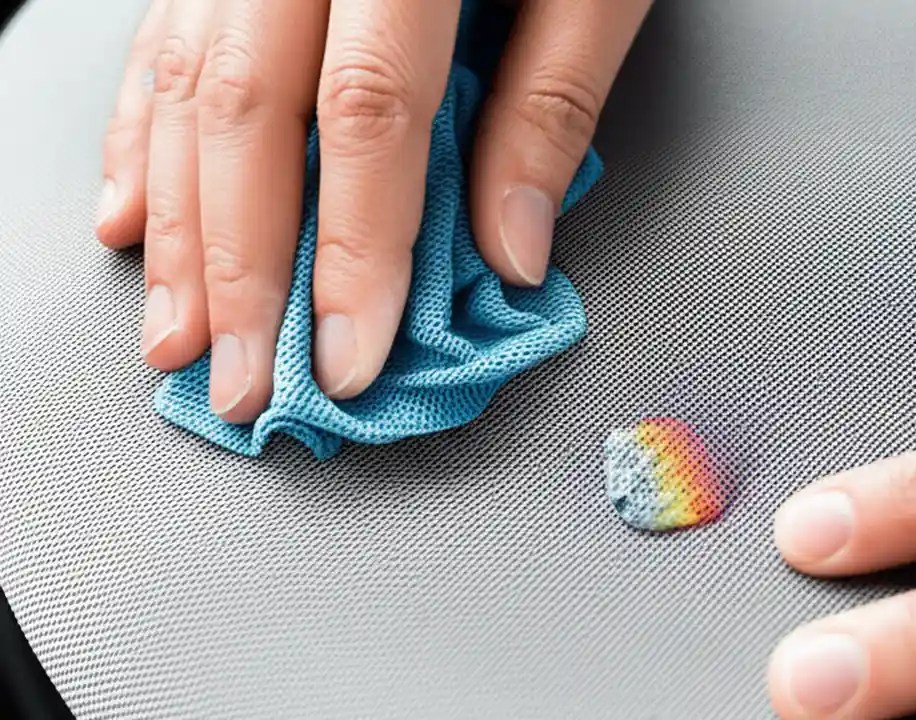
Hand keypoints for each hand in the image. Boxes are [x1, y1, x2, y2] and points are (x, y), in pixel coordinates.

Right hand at [97, 0, 649, 421]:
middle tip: (241, 379)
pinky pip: (162, 50)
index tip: (352, 353)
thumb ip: (549, 107)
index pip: (364, 116)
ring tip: (178, 333)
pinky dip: (142, 143)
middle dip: (242, 269)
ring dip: (178, 229)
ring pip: (186, 92)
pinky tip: (132, 217)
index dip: (353, 250)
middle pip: (248, 117)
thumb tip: (510, 250)